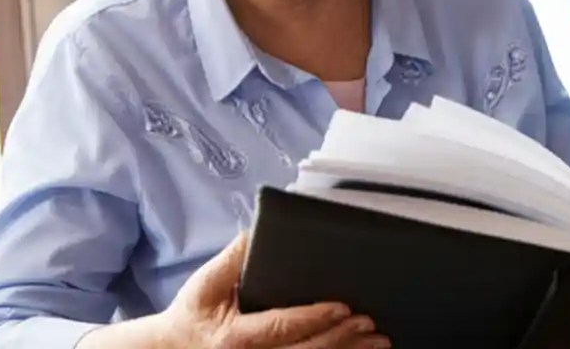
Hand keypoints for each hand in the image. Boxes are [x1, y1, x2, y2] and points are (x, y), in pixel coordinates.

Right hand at [79, 231, 387, 348]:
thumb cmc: (192, 315)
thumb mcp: (205, 283)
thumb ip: (232, 258)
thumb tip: (256, 231)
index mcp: (236, 335)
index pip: (281, 326)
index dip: (314, 317)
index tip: (344, 307)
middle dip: (341, 338)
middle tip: (371, 324)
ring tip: (377, 342)